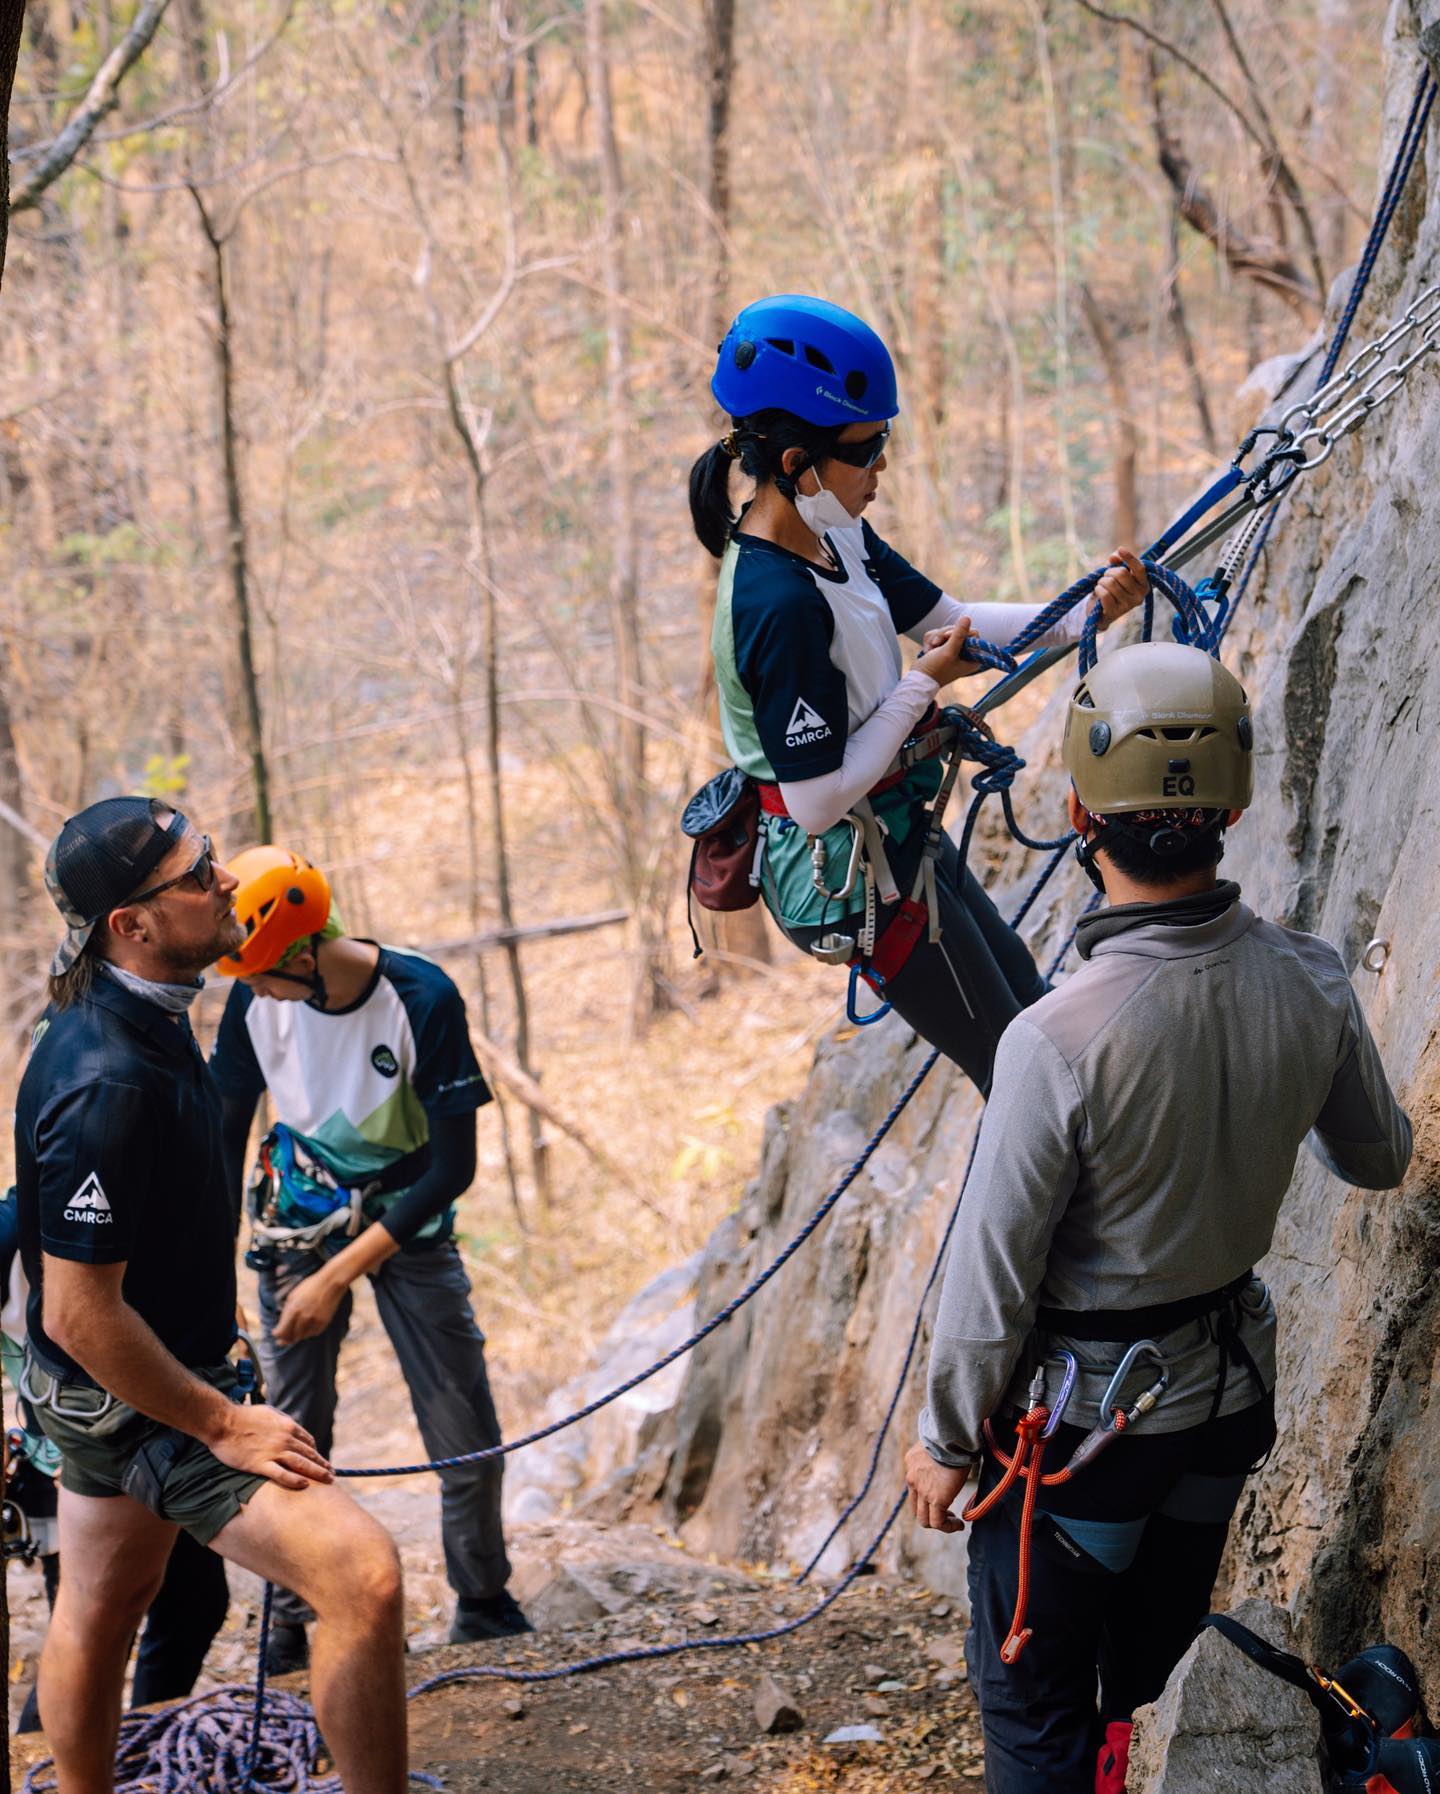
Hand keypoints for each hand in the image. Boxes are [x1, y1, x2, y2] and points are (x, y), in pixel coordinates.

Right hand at [208, 1400, 332, 1490]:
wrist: (224, 1422)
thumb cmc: (244, 1416)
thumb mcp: (270, 1412)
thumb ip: (282, 1421)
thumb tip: (291, 1428)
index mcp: (288, 1426)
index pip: (308, 1442)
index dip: (316, 1453)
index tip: (321, 1461)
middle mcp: (285, 1439)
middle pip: (309, 1454)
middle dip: (323, 1465)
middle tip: (332, 1474)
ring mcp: (273, 1452)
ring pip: (301, 1464)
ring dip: (317, 1473)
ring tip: (327, 1480)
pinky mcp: (260, 1464)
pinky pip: (282, 1474)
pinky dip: (295, 1480)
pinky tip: (305, 1485)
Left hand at [273, 1269, 345, 1346]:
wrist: (330, 1283)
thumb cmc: (310, 1287)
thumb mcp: (293, 1296)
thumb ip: (286, 1311)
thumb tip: (281, 1324)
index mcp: (293, 1310)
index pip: (281, 1331)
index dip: (276, 1334)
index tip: (275, 1333)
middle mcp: (303, 1318)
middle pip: (290, 1337)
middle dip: (284, 1339)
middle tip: (281, 1341)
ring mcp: (314, 1322)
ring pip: (301, 1337)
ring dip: (295, 1336)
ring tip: (293, 1334)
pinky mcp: (323, 1323)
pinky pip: (312, 1334)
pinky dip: (307, 1333)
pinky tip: (304, 1328)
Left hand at [905, 1440, 970, 1532]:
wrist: (952, 1436)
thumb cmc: (951, 1435)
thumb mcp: (937, 1444)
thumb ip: (938, 1455)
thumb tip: (950, 1459)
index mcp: (911, 1463)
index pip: (915, 1488)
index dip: (927, 1498)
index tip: (944, 1497)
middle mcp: (912, 1478)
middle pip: (916, 1507)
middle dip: (931, 1514)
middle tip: (948, 1513)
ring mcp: (922, 1490)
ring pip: (924, 1519)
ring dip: (940, 1524)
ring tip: (954, 1522)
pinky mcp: (935, 1499)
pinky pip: (938, 1522)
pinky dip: (948, 1527)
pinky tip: (959, 1524)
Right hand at [915, 620, 984, 685]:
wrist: (918, 679)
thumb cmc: (935, 669)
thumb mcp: (948, 651)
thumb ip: (959, 635)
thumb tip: (967, 617)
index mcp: (972, 658)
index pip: (973, 633)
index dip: (960, 632)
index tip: (948, 636)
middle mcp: (965, 654)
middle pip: (958, 630)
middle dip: (943, 635)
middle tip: (935, 645)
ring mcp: (953, 650)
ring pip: (946, 632)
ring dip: (935, 639)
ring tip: (929, 651)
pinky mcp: (942, 648)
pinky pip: (938, 636)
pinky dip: (930, 642)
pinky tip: (927, 651)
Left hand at [1093, 547, 1149, 627]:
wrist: (1099, 612)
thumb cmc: (1110, 589)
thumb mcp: (1114, 573)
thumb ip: (1116, 562)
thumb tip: (1114, 556)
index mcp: (1143, 585)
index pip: (1139, 569)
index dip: (1130, 558)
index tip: (1120, 549)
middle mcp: (1139, 596)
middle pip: (1122, 573)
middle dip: (1109, 572)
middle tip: (1106, 576)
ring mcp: (1127, 605)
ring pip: (1111, 583)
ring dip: (1102, 582)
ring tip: (1102, 586)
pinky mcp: (1115, 612)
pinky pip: (1104, 594)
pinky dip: (1098, 590)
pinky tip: (1098, 593)